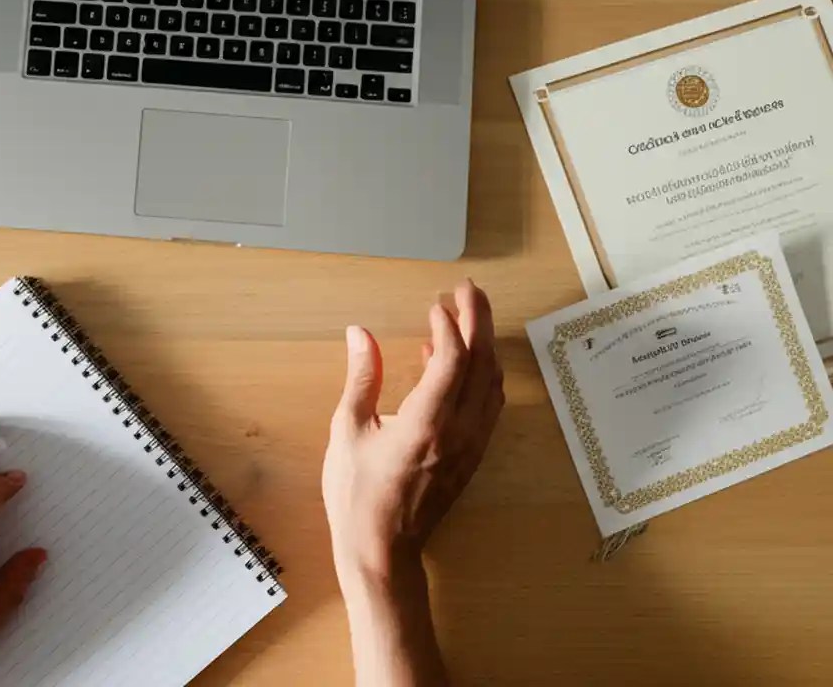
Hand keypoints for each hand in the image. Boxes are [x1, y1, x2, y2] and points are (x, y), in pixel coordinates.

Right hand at [323, 279, 502, 582]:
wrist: (381, 550)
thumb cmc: (357, 494)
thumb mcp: (348, 431)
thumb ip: (361, 378)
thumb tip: (360, 334)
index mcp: (426, 422)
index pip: (453, 358)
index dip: (448, 325)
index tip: (434, 304)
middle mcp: (458, 431)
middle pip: (482, 364)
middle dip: (478, 321)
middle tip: (467, 290)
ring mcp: (471, 445)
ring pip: (493, 384)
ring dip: (485, 347)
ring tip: (469, 319)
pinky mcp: (472, 458)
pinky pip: (490, 406)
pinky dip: (483, 376)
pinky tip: (463, 367)